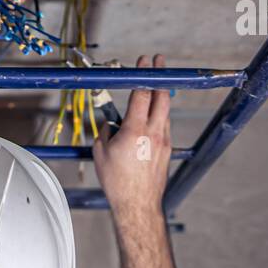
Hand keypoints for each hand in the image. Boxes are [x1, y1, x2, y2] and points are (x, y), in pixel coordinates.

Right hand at [93, 55, 171, 235]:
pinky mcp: (167, 150)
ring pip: (165, 111)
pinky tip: (153, 114)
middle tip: (158, 63)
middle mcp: (153, 133)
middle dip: (160, 76)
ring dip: (161, 95)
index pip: (141, 94)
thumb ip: (105, 132)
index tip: (144, 61)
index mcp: (134, 131)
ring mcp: (163, 141)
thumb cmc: (117, 182)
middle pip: (162, 97)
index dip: (143, 74)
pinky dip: (160, 115)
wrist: (137, 205)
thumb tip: (110, 124)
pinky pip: (165, 125)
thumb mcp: (100, 154)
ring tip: (155, 85)